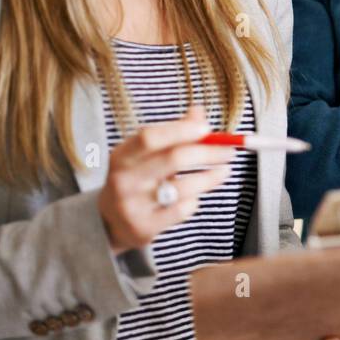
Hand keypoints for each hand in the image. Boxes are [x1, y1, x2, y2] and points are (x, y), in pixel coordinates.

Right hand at [99, 104, 234, 254]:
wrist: (110, 222)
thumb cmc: (137, 179)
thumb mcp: (145, 155)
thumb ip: (172, 133)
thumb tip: (199, 112)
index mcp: (122, 155)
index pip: (150, 137)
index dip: (181, 130)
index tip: (207, 128)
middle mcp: (124, 180)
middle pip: (173, 159)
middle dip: (208, 153)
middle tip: (230, 151)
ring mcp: (132, 205)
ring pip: (184, 187)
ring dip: (211, 177)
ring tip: (224, 171)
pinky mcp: (144, 227)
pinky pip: (182, 210)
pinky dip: (194, 201)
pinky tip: (195, 196)